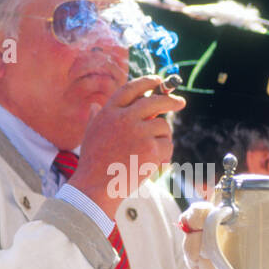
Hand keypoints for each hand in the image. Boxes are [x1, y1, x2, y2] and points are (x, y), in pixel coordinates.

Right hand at [71, 75, 185, 212]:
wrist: (95, 187)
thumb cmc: (92, 163)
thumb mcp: (89, 134)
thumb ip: (96, 117)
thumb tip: (95, 106)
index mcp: (109, 111)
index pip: (131, 88)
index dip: (147, 82)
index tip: (158, 80)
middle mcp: (125, 117)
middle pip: (155, 101)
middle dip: (170, 100)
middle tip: (180, 102)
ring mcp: (139, 132)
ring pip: (163, 127)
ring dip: (161, 139)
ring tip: (148, 155)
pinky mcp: (151, 148)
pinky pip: (167, 145)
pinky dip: (164, 155)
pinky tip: (151, 164)